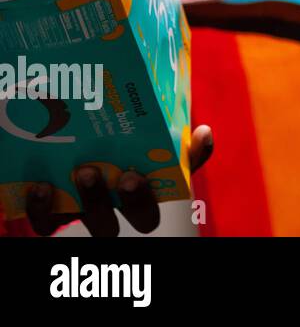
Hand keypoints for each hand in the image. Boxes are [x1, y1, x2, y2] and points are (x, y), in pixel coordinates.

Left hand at [26, 125, 213, 235]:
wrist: (92, 173)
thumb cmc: (134, 170)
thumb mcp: (163, 165)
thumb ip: (186, 154)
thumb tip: (204, 131)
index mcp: (137, 209)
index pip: (146, 215)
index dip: (141, 200)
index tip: (135, 176)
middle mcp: (108, 220)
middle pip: (109, 223)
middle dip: (108, 201)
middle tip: (110, 174)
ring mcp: (80, 220)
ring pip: (76, 221)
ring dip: (81, 199)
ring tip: (82, 171)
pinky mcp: (51, 219)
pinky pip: (44, 223)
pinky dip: (41, 206)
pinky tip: (41, 185)